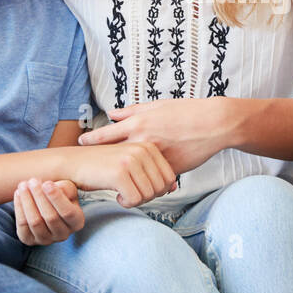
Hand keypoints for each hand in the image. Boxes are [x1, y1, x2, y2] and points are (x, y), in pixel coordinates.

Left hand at [12, 178, 83, 245]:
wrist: (48, 205)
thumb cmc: (61, 194)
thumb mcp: (67, 189)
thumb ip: (64, 188)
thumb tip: (49, 187)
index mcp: (77, 222)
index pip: (67, 212)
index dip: (57, 198)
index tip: (47, 183)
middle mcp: (63, 235)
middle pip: (50, 217)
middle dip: (40, 197)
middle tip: (32, 181)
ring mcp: (46, 240)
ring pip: (35, 222)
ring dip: (27, 201)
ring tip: (23, 185)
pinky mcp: (30, 240)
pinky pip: (22, 225)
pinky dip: (19, 208)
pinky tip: (18, 194)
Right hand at [68, 141, 176, 207]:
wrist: (73, 163)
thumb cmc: (103, 166)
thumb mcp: (132, 164)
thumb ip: (154, 173)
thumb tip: (174, 188)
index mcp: (148, 146)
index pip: (169, 179)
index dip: (156, 190)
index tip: (140, 188)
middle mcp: (142, 150)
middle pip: (161, 188)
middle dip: (147, 197)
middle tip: (130, 193)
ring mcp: (131, 160)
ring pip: (148, 195)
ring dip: (135, 200)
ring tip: (122, 193)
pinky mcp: (119, 173)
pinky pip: (135, 199)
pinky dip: (126, 203)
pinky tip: (117, 196)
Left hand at [78, 98, 227, 174]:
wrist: (214, 124)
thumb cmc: (186, 112)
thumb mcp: (157, 106)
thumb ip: (132, 111)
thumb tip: (111, 114)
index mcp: (138, 123)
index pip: (105, 135)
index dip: (90, 141)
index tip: (79, 144)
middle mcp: (143, 140)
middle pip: (112, 156)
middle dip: (99, 162)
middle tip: (86, 168)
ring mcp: (155, 157)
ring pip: (132, 172)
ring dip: (122, 178)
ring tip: (114, 183)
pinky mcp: (169, 169)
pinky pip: (153, 179)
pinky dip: (147, 182)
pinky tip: (142, 187)